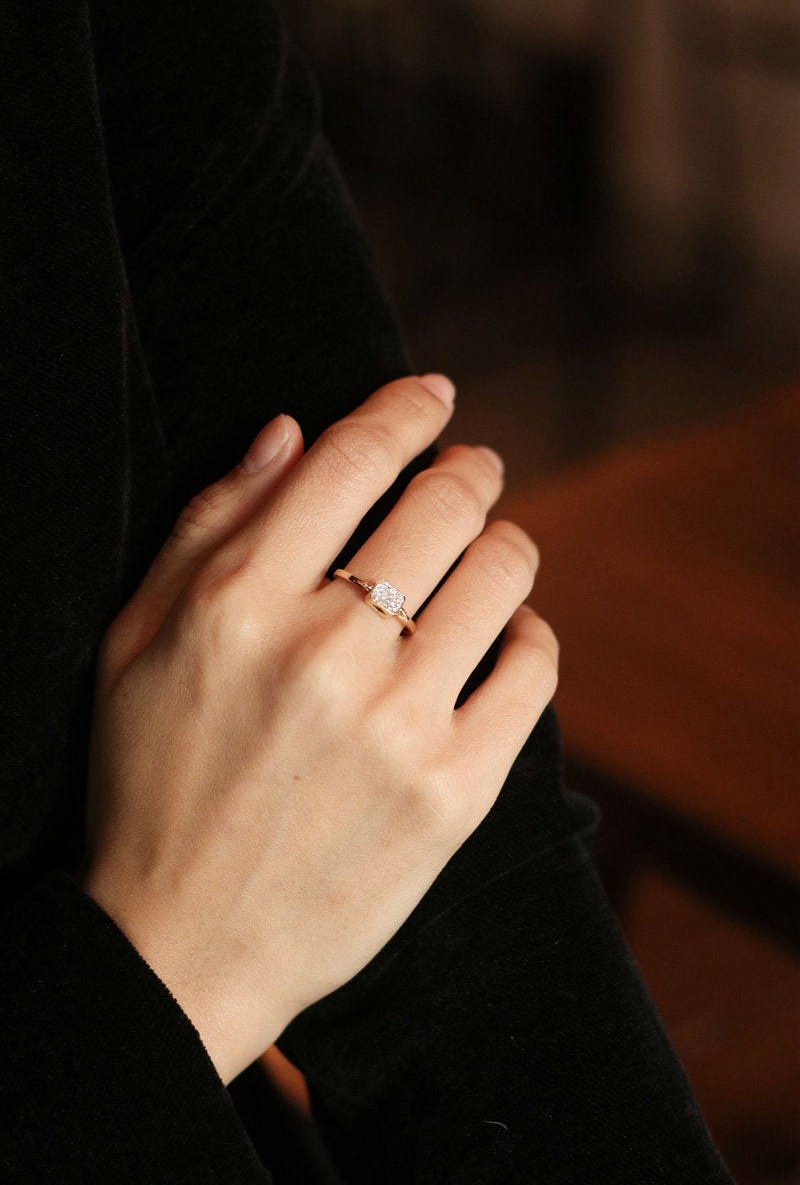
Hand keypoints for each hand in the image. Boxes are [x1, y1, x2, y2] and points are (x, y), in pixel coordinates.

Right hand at [80, 374, 557, 1084]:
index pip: (351, 459)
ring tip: (493, 547)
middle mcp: (325, 652)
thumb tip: (292, 431)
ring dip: (506, 541)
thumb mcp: (137, 641)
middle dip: (469, 468)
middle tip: (473, 467)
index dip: (405, 409)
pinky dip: (530, 634)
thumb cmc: (151, 782)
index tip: (433, 394)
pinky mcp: (455, 792)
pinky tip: (506, 635)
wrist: (185, 944)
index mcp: (238, 602)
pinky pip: (534, 671)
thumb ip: (211, 524)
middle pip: (444, 506)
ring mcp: (400, 725)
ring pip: (503, 574)